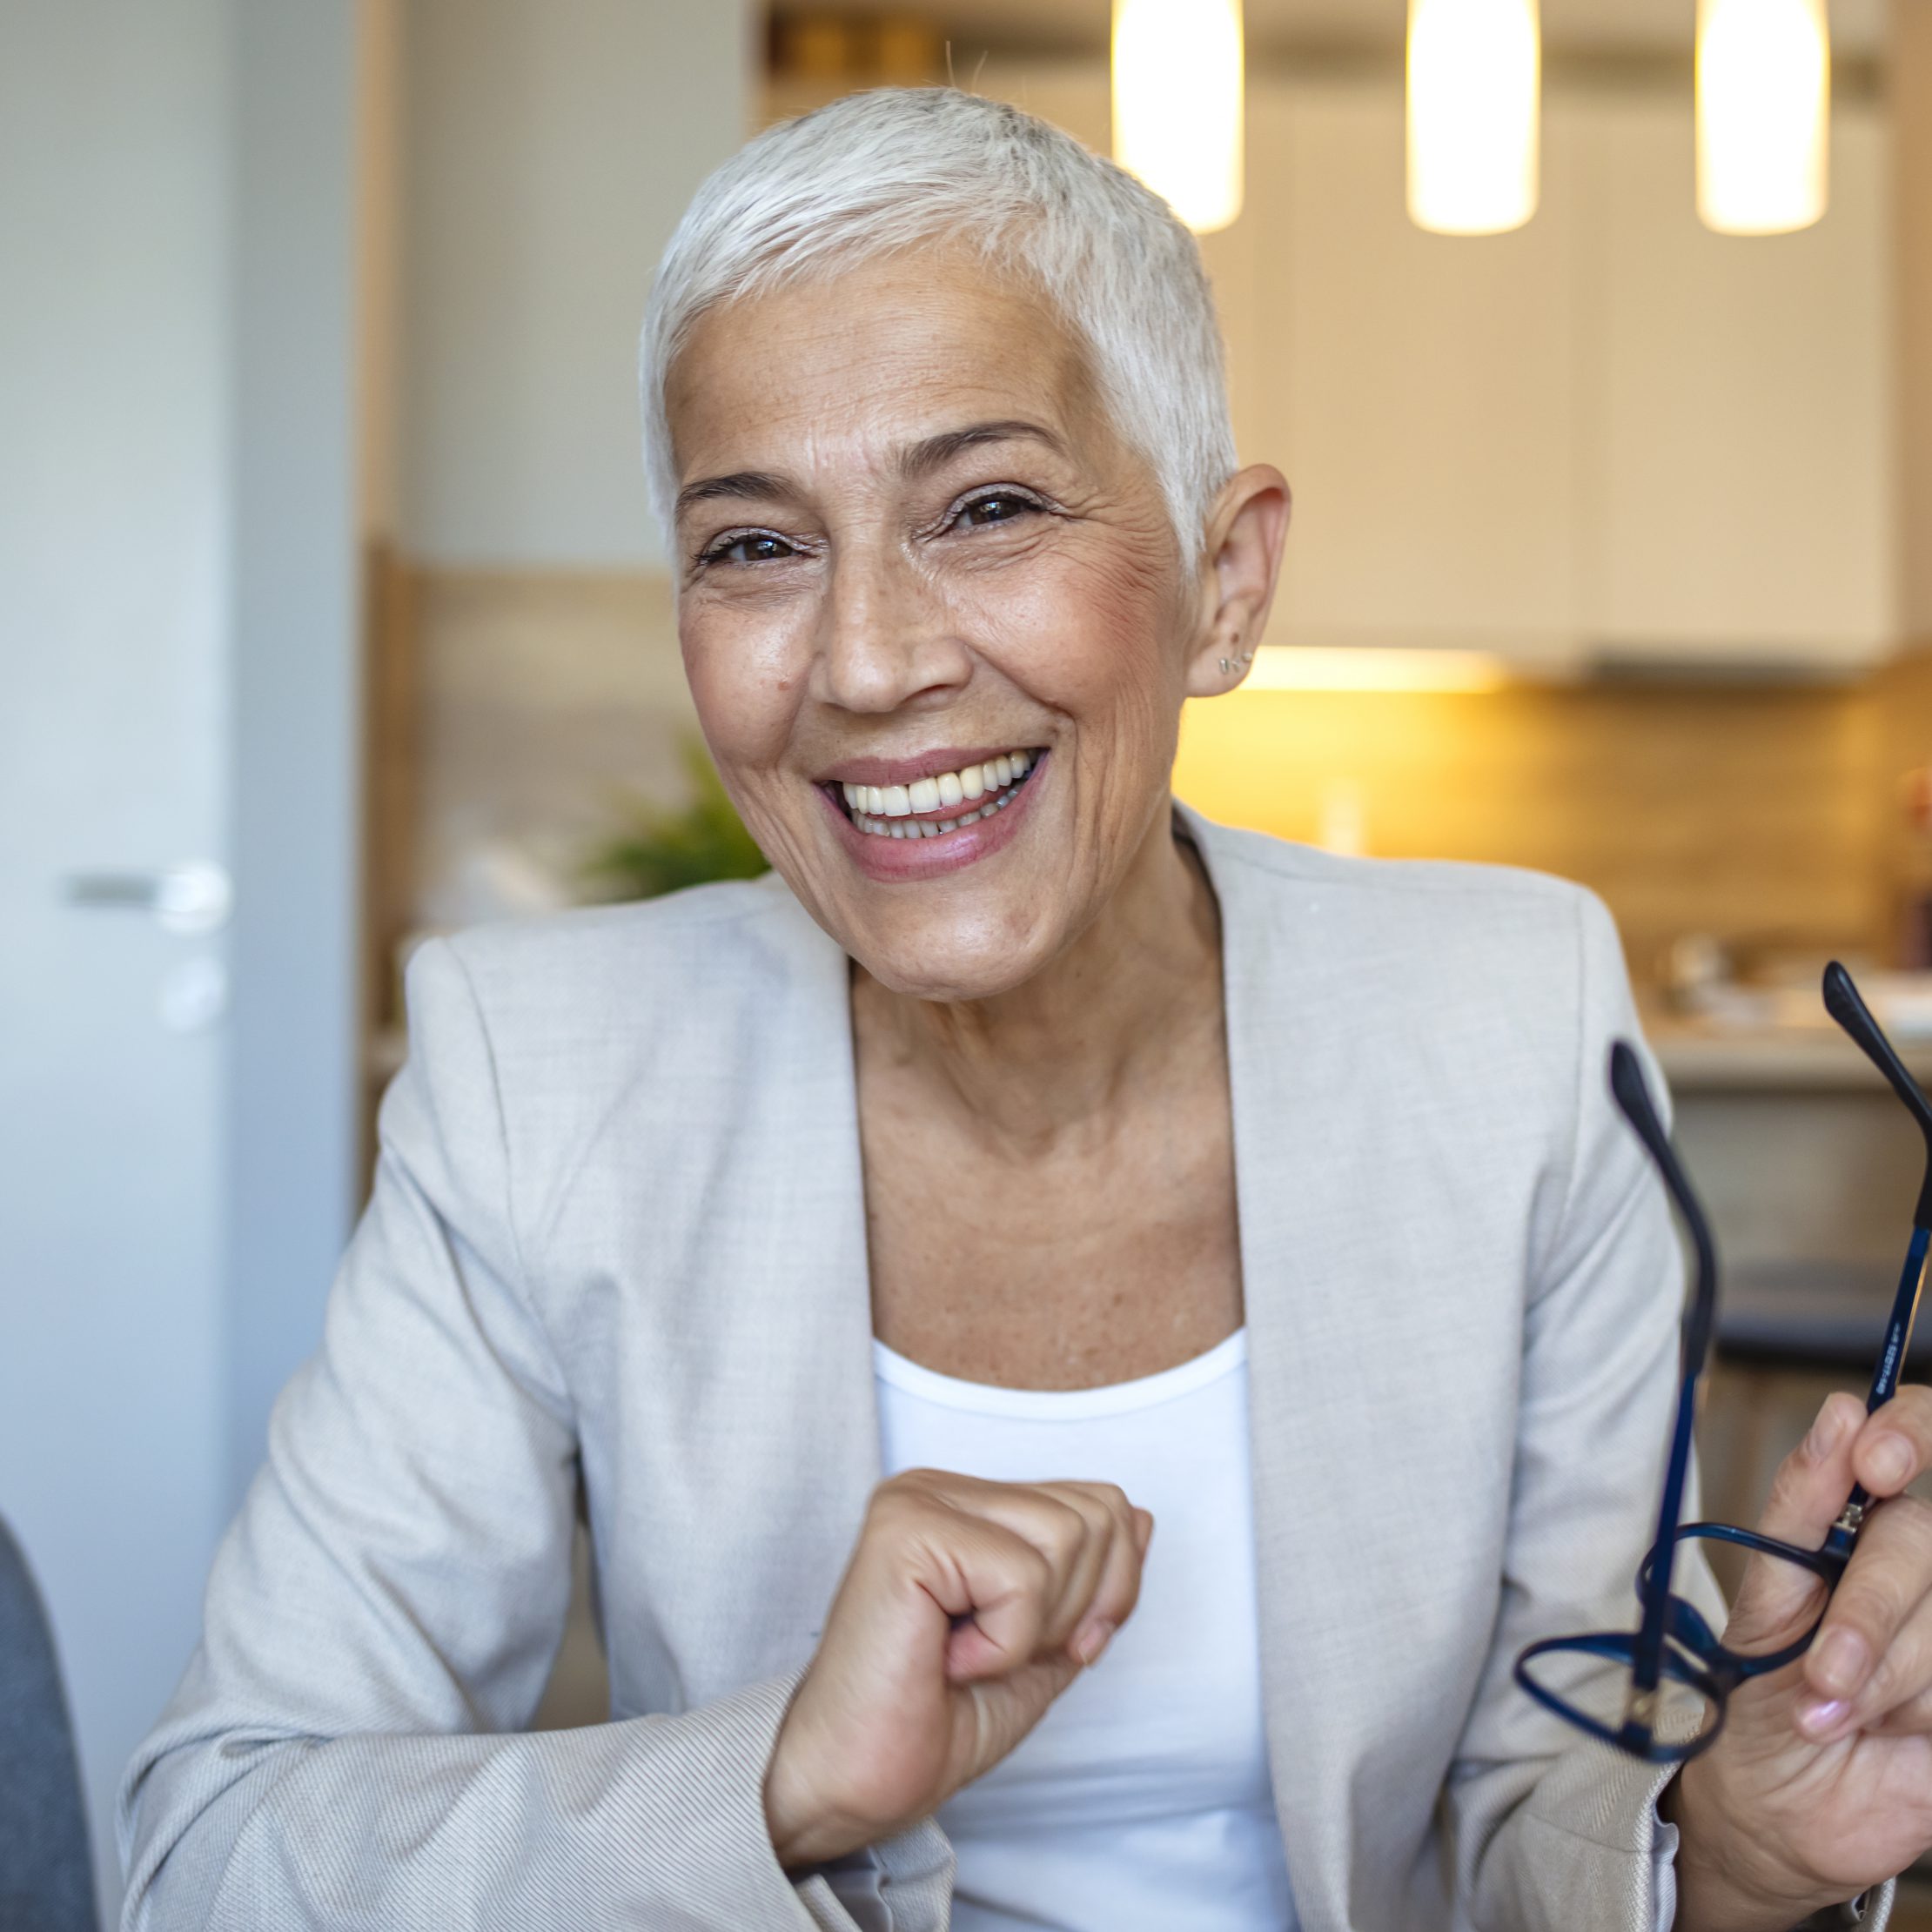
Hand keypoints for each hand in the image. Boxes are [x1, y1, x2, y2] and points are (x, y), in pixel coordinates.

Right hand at [763, 1467, 1152, 1867]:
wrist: (851, 1787)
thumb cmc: (931, 1725)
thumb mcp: (1041, 1649)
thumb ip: (1087, 1584)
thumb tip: (1140, 1517)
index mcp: (971, 1504)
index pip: (1102, 1505)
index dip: (1107, 1593)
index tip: (1048, 1650)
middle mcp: (942, 1487)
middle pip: (1097, 1515)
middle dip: (1075, 1611)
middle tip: (998, 1658)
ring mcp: (918, 1500)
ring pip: (1068, 1536)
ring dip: (1035, 1629)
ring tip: (968, 1655)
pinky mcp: (905, 1531)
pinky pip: (1022, 1575)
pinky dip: (1003, 1643)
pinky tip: (945, 1659)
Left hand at [1667, 1387, 1931, 1930]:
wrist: (1773, 1808)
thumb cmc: (1758, 1690)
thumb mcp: (1766, 1598)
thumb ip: (1805, 1503)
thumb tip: (1843, 1408)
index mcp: (1868, 1519)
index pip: (1916, 1429)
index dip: (1910, 1431)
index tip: (1875, 1463)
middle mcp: (1922, 1565)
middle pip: (1920, 1540)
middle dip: (1866, 1615)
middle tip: (1820, 1677)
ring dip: (1882, 1681)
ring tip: (1831, 1717)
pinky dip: (1916, 1714)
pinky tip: (1888, 1740)